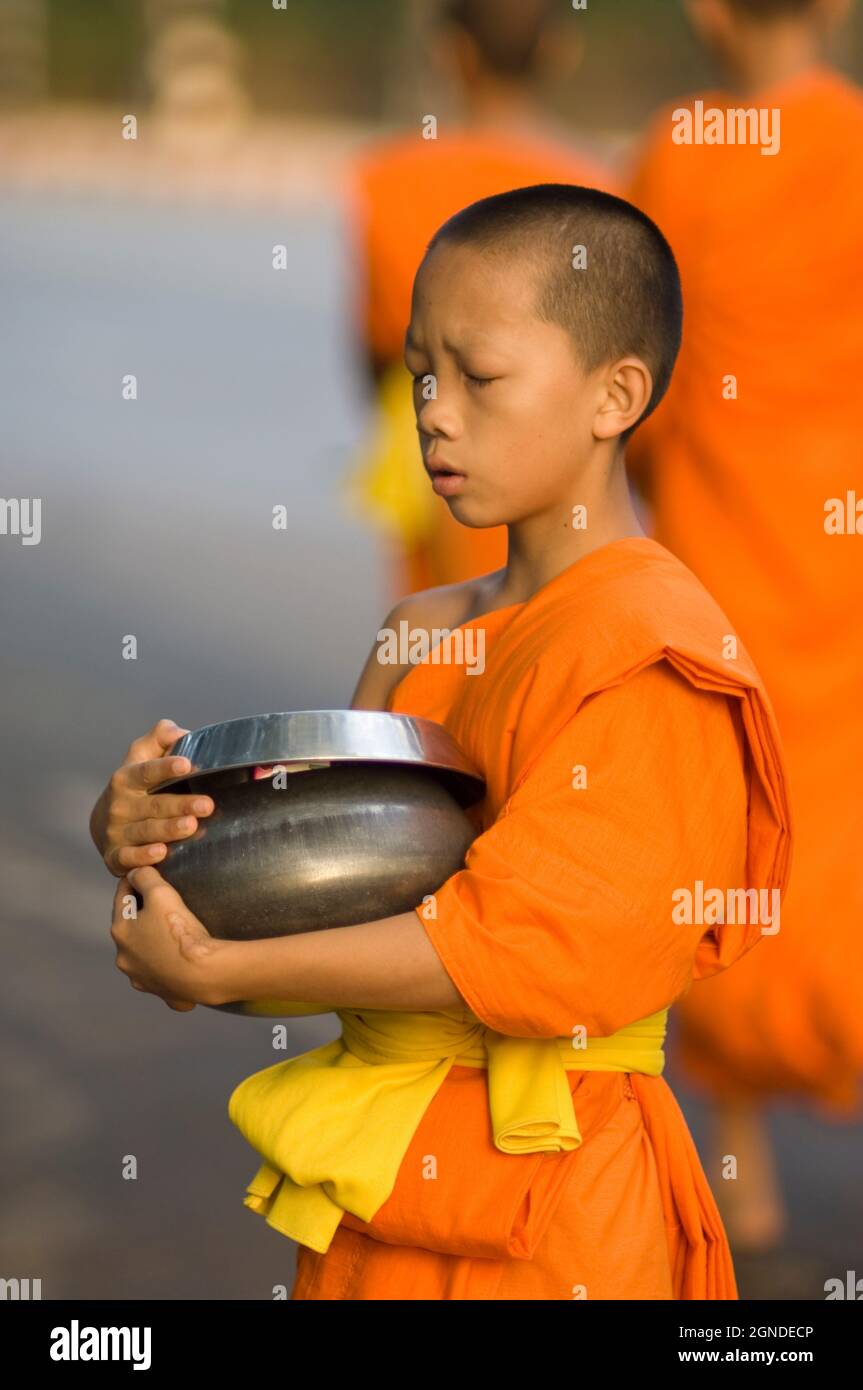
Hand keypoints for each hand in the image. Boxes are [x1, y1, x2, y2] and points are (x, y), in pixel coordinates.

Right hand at [90, 718, 214, 875]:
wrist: (103, 824)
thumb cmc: (135, 786)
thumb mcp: (141, 757)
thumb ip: (160, 739)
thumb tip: (182, 733)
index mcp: (127, 778)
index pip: (147, 771)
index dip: (165, 767)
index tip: (186, 764)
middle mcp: (120, 805)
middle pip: (153, 805)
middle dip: (180, 805)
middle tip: (207, 805)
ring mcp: (117, 832)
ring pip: (146, 831)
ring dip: (168, 829)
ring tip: (191, 826)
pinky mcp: (115, 857)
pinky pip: (129, 858)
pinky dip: (143, 857)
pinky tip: (161, 853)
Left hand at [110, 865, 230, 1008]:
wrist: (204, 973)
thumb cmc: (179, 931)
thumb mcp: (161, 893)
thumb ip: (145, 877)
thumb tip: (136, 871)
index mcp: (121, 932)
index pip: (122, 898)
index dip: (132, 881)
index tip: (142, 872)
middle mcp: (125, 958)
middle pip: (130, 929)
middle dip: (141, 916)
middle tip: (161, 903)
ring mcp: (142, 979)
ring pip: (144, 956)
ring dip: (152, 944)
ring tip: (170, 935)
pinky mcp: (163, 993)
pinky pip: (164, 977)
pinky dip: (169, 969)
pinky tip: (181, 964)